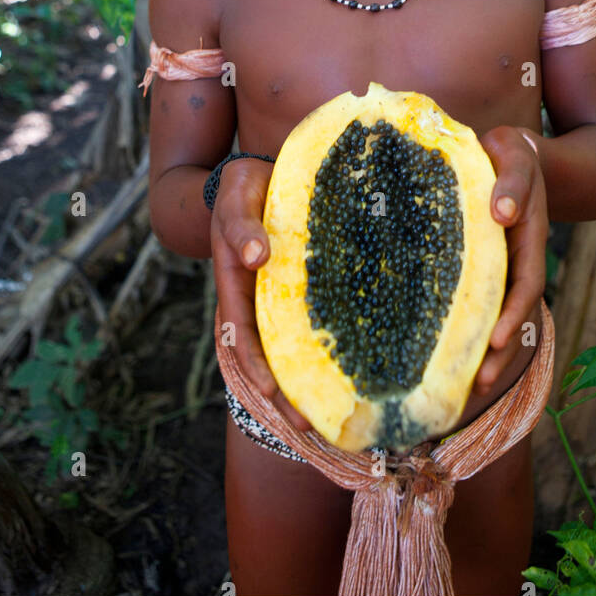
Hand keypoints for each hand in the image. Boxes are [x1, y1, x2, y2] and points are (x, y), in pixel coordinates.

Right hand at [210, 156, 309, 430]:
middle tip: (310, 426)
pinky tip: (358, 372)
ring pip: (295, 347)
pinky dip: (330, 351)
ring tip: (335, 416)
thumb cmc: (248, 183)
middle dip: (285, 392)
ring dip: (309, 382)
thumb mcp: (238, 194)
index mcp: (237, 280)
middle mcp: (259, 296)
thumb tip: (256, 257)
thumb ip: (240, 224)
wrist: (269, 169)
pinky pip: (318, 325)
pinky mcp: (311, 288)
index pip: (243, 333)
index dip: (256, 365)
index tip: (270, 393)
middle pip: (269, 354)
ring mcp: (285, 295)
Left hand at [473, 125, 547, 392]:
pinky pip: (481, 303)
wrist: (507, 150)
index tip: (498, 341)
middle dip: (501, 351)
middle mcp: (519, 256)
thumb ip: (512, 180)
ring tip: (466, 387)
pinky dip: (471, 330)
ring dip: (488, 351)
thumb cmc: (507, 149)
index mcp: (528, 234)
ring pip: (499, 314)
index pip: (525, 282)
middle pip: (515, 312)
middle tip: (479, 383)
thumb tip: (503, 213)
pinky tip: (446, 354)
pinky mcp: (483, 266)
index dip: (514, 314)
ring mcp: (503, 264)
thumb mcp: (513, 152)